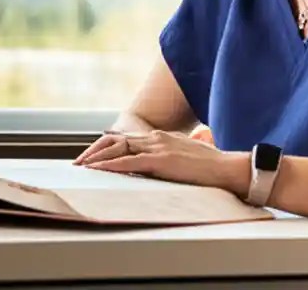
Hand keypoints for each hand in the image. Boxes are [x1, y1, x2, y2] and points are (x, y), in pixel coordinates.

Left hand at [80, 129, 248, 194]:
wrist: (228, 168)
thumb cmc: (213, 166)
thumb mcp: (189, 156)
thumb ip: (176, 155)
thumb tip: (172, 162)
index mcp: (162, 138)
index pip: (128, 140)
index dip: (108, 147)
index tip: (94, 156)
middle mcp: (157, 138)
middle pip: (117, 141)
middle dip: (96, 151)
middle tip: (79, 162)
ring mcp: (158, 147)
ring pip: (119, 149)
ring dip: (97, 158)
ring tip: (82, 166)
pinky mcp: (161, 161)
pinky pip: (129, 162)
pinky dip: (111, 165)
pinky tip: (98, 170)